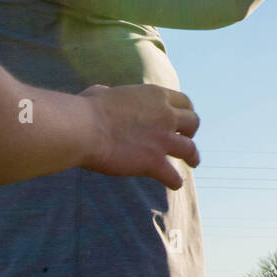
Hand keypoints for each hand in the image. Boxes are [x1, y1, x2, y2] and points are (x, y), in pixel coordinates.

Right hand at [79, 83, 200, 188]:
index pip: (184, 101)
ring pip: (190, 149)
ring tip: (193, 162)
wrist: (83, 128)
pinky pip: (173, 176)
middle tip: (185, 138)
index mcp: (155, 95)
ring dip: (193, 157)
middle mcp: (166, 115)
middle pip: (193, 122)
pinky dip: (175, 181)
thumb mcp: (101, 92)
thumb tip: (103, 92)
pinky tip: (174, 184)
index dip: (185, 111)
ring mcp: (163, 139)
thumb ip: (109, 93)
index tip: (180, 120)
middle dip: (191, 131)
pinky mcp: (154, 162)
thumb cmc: (85, 109)